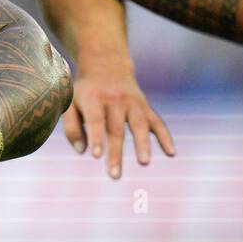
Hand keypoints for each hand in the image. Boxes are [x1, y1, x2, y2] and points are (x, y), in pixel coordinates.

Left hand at [65, 60, 175, 177]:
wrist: (107, 65)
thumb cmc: (84, 92)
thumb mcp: (70, 103)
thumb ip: (72, 127)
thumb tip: (82, 152)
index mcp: (93, 98)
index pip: (96, 120)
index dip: (96, 137)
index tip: (96, 156)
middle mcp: (115, 99)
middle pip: (116, 129)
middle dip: (116, 153)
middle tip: (114, 176)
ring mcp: (133, 103)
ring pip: (139, 125)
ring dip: (143, 144)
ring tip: (144, 163)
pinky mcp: (146, 107)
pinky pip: (158, 122)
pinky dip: (165, 137)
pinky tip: (171, 153)